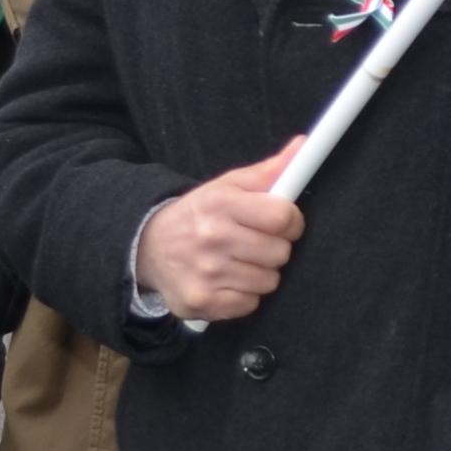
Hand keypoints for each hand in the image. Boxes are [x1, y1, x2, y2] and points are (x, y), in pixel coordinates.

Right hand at [138, 142, 305, 323]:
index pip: (283, 217)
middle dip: (274, 248)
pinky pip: (250, 303)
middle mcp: (212, 237)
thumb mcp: (228, 187)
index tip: (282, 223)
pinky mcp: (201, 301)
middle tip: (254, 243)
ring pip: (269, 281)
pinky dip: (243, 295)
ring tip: (238, 261)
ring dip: (259, 273)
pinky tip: (226, 280)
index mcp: (221, 204)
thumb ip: (269, 171)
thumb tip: (302, 147)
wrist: (148, 246)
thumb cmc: (199, 215)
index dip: (291, 221)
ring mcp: (205, 273)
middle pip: (280, 253)